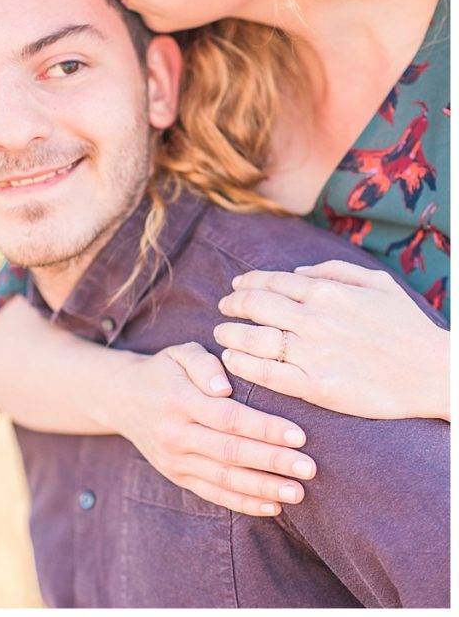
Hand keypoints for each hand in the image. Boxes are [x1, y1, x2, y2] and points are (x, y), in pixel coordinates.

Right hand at [0, 297, 315, 515]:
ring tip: (297, 492)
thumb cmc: (163, 371)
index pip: (228, 418)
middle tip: (309, 468)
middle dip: (273, 462)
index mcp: (179, 400)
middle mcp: (175, 433)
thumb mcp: (179, 353)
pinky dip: (243, 502)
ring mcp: (174, 459)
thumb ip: (204, 364)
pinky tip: (271, 506)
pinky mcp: (176, 474)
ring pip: (223, 478)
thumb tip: (224, 387)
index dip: (265, 428)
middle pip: (230, 452)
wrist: (121, 397)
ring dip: (263, 488)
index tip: (299, 435)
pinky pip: (212, 493)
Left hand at [214, 259, 449, 420]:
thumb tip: (295, 270)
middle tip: (223, 308)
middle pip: (254, 306)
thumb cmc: (407, 326)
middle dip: (232, 304)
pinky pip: (265, 373)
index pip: (270, 281)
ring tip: (221, 332)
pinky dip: (241, 363)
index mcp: (327, 292)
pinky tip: (231, 358)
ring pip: (252, 338)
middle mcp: (314, 320)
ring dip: (229, 332)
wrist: (436, 374)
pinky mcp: (315, 386)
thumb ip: (333, 269)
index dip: (246, 283)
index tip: (236, 287)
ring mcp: (312, 353)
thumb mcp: (377, 283)